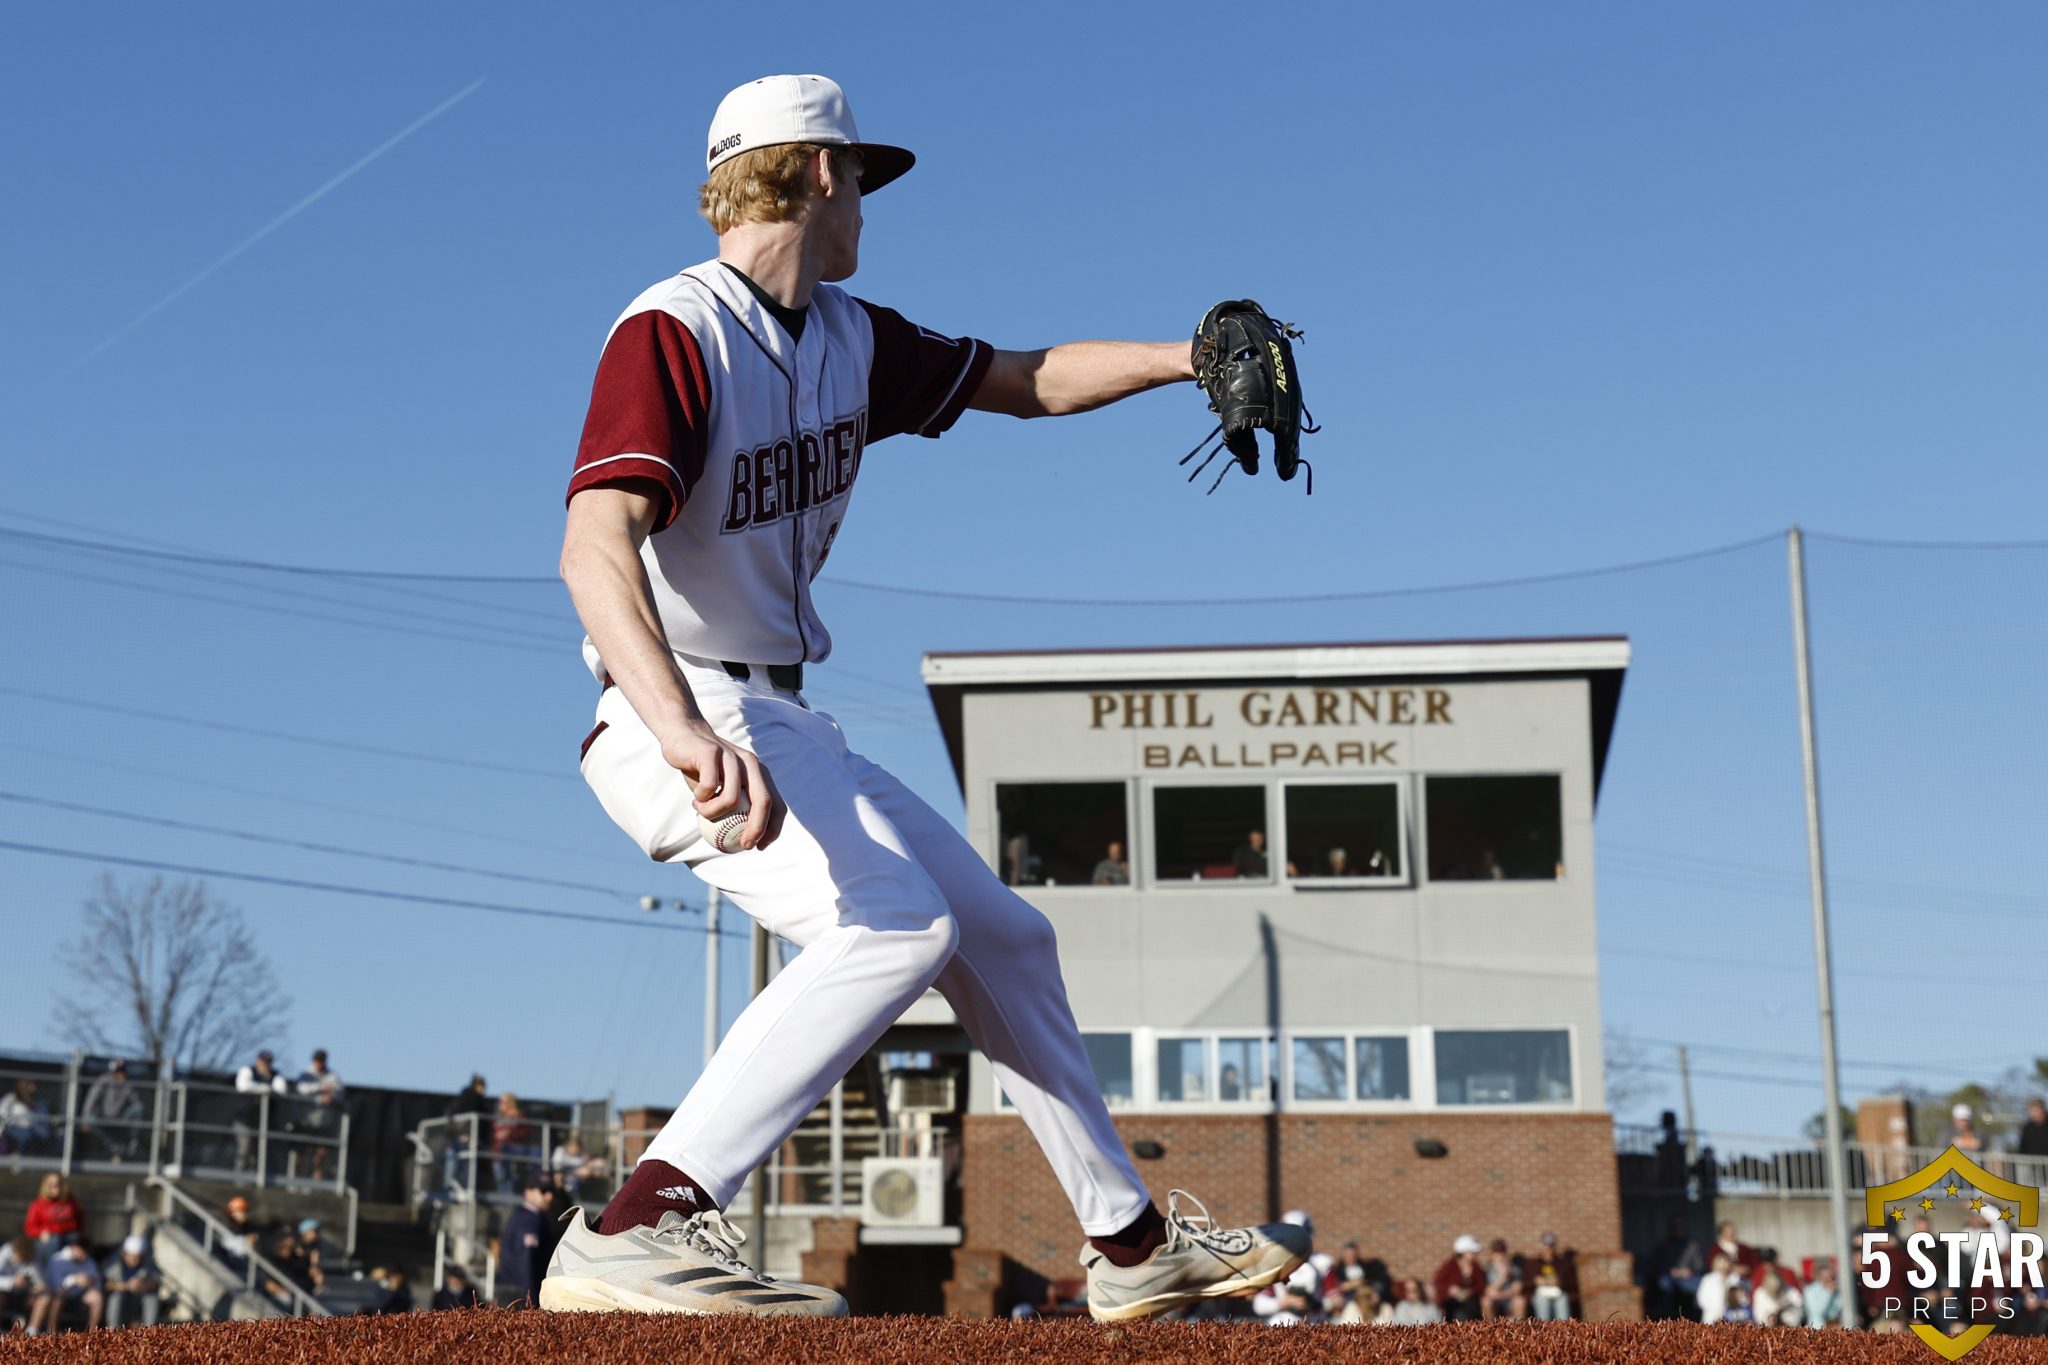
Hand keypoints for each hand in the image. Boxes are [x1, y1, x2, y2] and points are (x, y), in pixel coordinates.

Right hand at [660, 720, 780, 849]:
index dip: (773, 829)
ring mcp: (732, 757)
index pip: (777, 804)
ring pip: (732, 799)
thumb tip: (743, 843)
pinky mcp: (711, 753)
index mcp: (759, 773)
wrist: (682, 735)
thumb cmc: (703, 769)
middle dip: (757, 829)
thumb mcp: (723, 789)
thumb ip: (736, 809)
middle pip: (764, 801)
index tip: (759, 847)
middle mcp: (750, 764)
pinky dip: (702, 800)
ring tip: (701, 811)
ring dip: (714, 814)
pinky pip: (710, 788)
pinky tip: (696, 799)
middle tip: (743, 846)